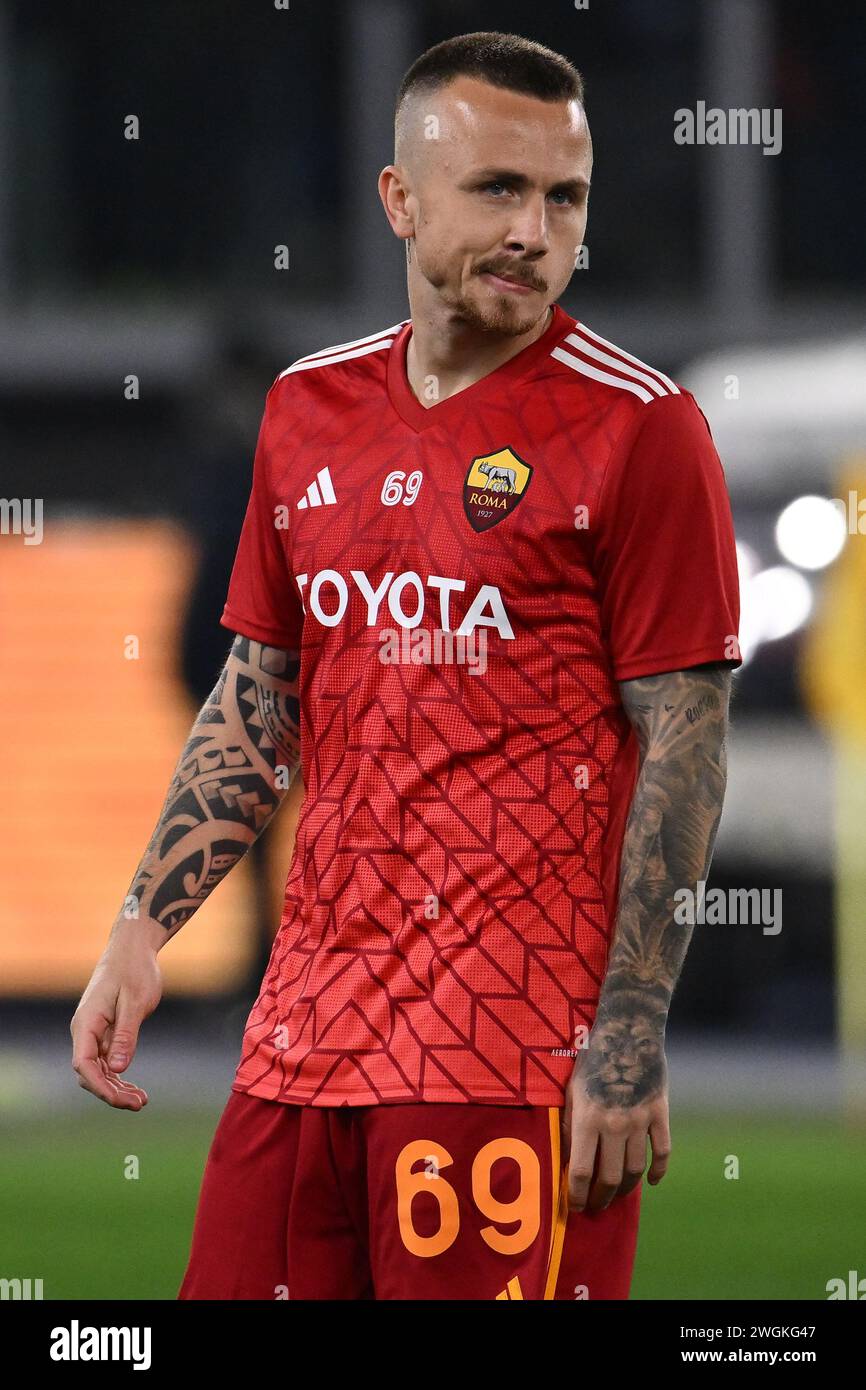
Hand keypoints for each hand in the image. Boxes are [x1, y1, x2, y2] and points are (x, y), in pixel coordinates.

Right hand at [70, 926, 162, 1108]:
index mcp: (87, 1022)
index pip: (84, 1064)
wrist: (133, 949)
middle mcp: (85, 1030)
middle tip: (140, 1104)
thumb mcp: (135, 1002)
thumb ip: (127, 1035)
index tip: (121, 1100)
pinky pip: (108, 1061)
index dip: (100, 1086)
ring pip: (99, 1070)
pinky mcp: (105, 1032)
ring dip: (117, 1087)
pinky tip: (135, 1088)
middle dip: (112, 1092)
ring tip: (141, 1100)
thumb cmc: (135, 970)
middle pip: (90, 1072)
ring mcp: (94, 1033)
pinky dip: (120, 1076)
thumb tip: (119, 1068)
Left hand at [562, 1028, 670, 1212]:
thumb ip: (570, 1126)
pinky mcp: (659, 1113)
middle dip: (600, 1198)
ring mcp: (640, 1120)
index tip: (574, 1207)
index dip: (576, 1195)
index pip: (581, 1171)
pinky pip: (662, 1151)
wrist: (628, 1033)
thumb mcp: (572, 1091)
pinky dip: (659, 1171)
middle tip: (595, 1206)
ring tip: (616, 1196)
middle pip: (609, 1177)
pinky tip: (652, 1181)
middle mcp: (614, 1124)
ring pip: (635, 1169)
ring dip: (625, 1189)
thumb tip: (568, 1160)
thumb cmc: (593, 1061)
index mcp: (588, 1118)